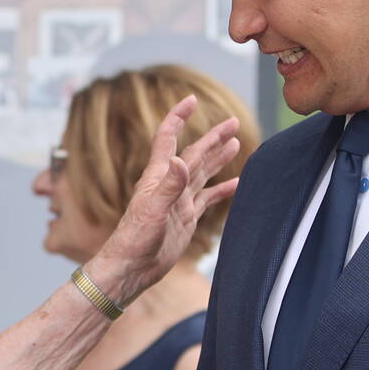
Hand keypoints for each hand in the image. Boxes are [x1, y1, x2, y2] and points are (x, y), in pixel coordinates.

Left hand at [86, 97, 241, 306]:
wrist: (132, 269)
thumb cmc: (134, 240)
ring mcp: (179, 202)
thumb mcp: (152, 211)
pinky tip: (237, 183)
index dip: (178, 118)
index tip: (191, 100)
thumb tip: (181, 160)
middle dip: (212, 137)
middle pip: (194, 153)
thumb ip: (169, 186)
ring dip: (218, 158)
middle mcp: (169, 185)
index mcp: (157, 177)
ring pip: (203, 173)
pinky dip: (222, 190)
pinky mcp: (186, 218)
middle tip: (232, 122)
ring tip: (235, 143)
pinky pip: (208, 198)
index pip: (168, 139)